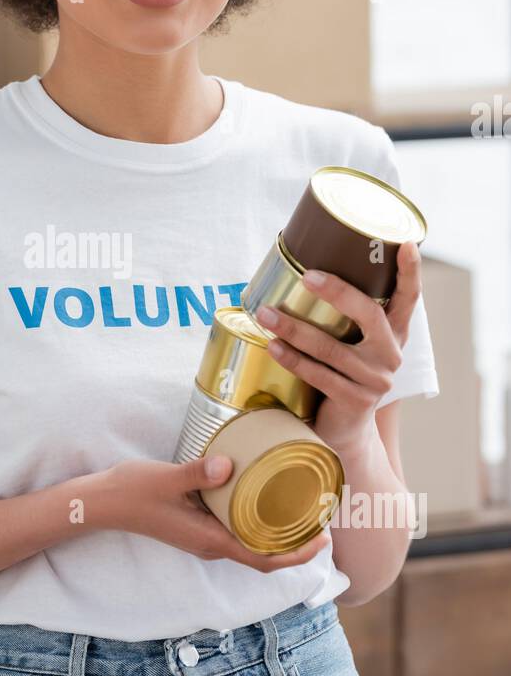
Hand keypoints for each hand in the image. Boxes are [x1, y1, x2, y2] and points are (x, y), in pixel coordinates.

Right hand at [97, 452, 331, 568]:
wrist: (103, 503)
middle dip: (297, 543)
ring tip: (303, 508)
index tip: (324, 539)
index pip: (264, 559)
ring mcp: (204, 537)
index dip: (298, 554)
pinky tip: (265, 498)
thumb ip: (198, 473)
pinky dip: (259, 522)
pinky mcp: (198, 526)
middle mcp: (211, 544)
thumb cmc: (134, 492)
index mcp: (210, 540)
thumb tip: (229, 465)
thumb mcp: (167, 479)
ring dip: (280, 533)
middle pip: (265, 555)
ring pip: (252, 543)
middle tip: (324, 517)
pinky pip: (238, 530)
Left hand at [254, 239, 421, 459]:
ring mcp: (375, 380)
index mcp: (393, 334)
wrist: (345, 432)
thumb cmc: (340, 376)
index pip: (409, 299)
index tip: (406, 243)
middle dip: (338, 291)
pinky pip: (319, 375)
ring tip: (265, 314)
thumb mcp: (350, 345)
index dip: (411, 271)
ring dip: (295, 328)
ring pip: (332, 348)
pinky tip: (272, 346)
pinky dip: (292, 359)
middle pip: (370, 314)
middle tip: (306, 276)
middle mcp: (390, 354)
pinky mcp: (355, 401)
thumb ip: (341, 318)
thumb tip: (297, 273)